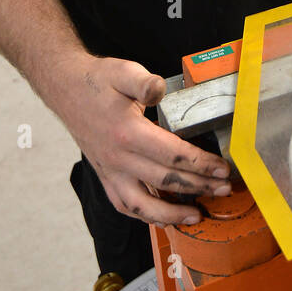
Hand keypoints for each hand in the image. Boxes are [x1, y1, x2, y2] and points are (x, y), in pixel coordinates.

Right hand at [59, 56, 230, 226]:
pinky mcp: (105, 177)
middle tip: (225, 189)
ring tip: (197, 215)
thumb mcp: (123, 71)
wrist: (66, 90)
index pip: (172, 155)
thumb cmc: (98, 81)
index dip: (201, 164)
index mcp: (127, 132)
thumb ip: (143, 82)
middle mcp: (117, 158)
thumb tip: (158, 89)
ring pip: (142, 205)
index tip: (222, 168)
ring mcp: (110, 171)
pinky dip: (146, 217)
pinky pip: (125, 205)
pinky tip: (165, 219)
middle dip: (200, 187)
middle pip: (165, 180)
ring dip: (173, 214)